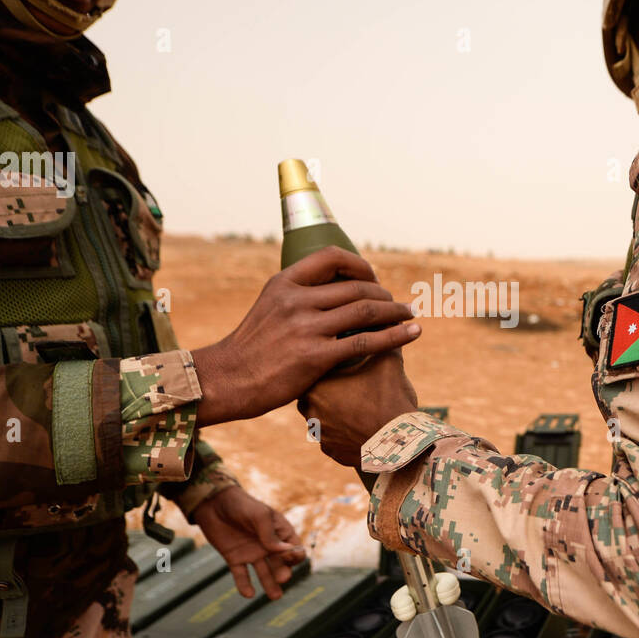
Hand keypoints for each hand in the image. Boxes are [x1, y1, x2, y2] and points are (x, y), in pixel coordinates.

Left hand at [190, 487, 305, 599]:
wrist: (213, 503)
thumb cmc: (241, 505)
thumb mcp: (259, 515)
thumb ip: (270, 534)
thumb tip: (285, 551)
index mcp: (279, 532)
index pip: (294, 549)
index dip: (295, 555)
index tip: (288, 555)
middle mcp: (268, 546)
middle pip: (282, 564)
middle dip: (284, 572)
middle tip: (282, 578)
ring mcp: (252, 553)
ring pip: (265, 573)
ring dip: (270, 585)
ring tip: (275, 596)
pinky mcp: (235, 559)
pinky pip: (242, 575)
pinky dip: (245, 585)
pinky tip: (248, 594)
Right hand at [191, 246, 421, 425]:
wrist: (227, 380)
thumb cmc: (251, 348)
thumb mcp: (268, 307)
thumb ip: (297, 296)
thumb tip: (331, 289)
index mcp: (284, 282)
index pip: (332, 257)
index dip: (360, 265)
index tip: (373, 278)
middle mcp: (296, 299)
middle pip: (356, 286)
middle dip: (384, 294)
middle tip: (398, 304)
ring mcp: (306, 327)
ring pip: (366, 310)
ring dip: (395, 312)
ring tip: (410, 315)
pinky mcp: (316, 356)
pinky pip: (366, 342)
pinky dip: (395, 335)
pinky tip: (412, 334)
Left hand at [299, 348, 418, 466]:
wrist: (399, 443)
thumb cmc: (391, 399)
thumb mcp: (389, 361)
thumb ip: (383, 337)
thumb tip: (389, 318)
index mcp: (317, 379)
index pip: (318, 360)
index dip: (336, 358)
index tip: (349, 359)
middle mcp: (308, 405)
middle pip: (317, 386)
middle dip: (334, 384)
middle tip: (355, 381)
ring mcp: (317, 430)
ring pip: (323, 412)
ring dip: (337, 407)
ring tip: (359, 403)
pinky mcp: (328, 448)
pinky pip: (331, 434)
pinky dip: (344, 428)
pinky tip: (359, 422)